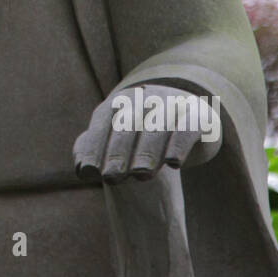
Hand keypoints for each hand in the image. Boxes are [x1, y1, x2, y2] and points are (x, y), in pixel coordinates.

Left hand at [73, 83, 222, 184]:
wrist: (188, 110)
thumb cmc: (142, 131)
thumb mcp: (117, 135)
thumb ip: (95, 148)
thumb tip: (80, 167)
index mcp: (119, 103)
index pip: (103, 123)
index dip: (94, 148)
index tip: (89, 173)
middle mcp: (144, 99)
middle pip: (128, 125)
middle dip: (118, 152)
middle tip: (111, 177)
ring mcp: (171, 104)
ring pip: (157, 127)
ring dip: (147, 151)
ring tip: (140, 175)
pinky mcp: (197, 115)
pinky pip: (187, 128)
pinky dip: (179, 144)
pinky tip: (174, 163)